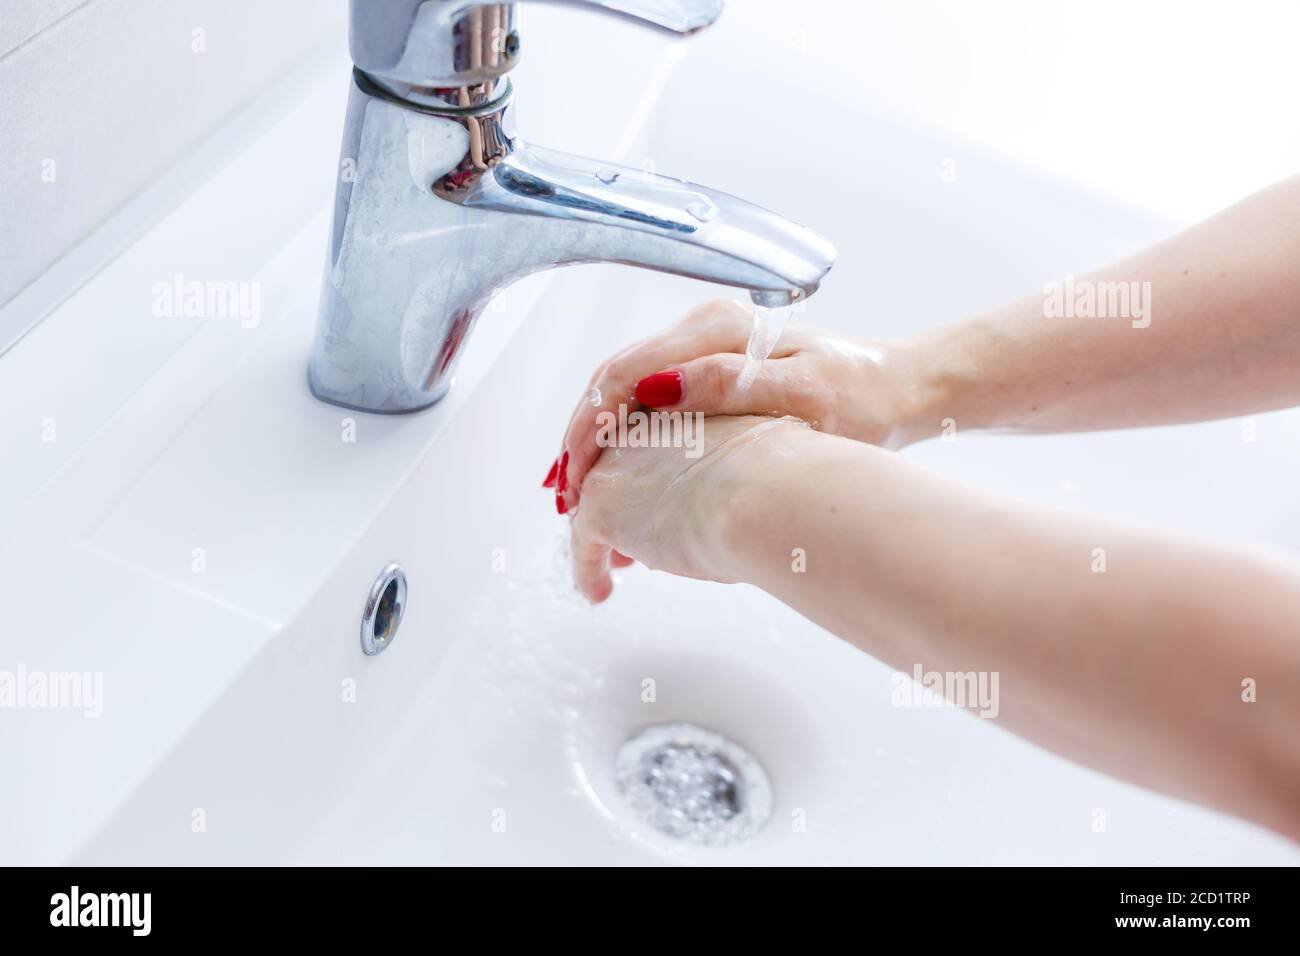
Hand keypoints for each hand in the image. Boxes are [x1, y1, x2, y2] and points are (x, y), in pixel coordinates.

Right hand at [544, 298, 925, 512]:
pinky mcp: (716, 373)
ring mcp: (707, 349)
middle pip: (613, 383)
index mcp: (716, 329)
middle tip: (566, 502)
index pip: (621, 374)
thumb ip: (726, 386)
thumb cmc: (862, 396)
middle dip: (582, 443)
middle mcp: (703, 331)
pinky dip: (630, 444)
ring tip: (585, 501)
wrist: (902, 390)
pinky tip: (625, 482)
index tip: (573, 483)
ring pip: (627, 395)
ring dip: (602, 446)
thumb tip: (655, 388)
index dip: (588, 430)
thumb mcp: (802, 394)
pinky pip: (652, 405)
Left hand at [568, 415, 800, 601]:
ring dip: (605, 537)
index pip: (652, 441)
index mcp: (682, 408)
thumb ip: (732, 470)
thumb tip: (734, 500)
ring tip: (619, 566)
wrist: (766, 493)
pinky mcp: (601, 511)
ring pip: (598, 506)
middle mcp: (641, 430)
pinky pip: (584, 546)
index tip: (657, 496)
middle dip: (624, 505)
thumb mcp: (757, 457)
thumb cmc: (783, 478)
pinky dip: (589, 570)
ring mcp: (615, 467)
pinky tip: (600, 592)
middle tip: (632, 534)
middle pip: (618, 470)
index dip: (652, 472)